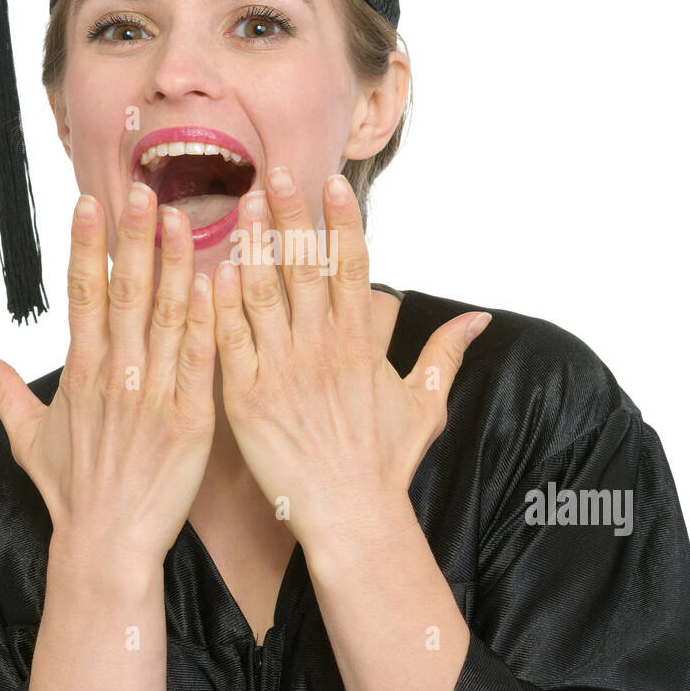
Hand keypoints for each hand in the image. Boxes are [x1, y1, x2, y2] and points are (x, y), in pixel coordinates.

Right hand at [0, 183, 216, 570]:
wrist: (107, 545)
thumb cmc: (72, 491)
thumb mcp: (27, 436)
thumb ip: (0, 386)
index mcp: (81, 371)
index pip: (80, 294)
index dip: (85, 245)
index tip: (89, 200)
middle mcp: (116, 375)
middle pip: (124, 293)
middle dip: (133, 237)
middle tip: (142, 188)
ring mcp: (155, 394)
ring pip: (167, 316)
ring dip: (174, 263)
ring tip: (181, 216)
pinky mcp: (191, 418)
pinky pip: (201, 360)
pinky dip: (209, 320)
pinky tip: (218, 280)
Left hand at [211, 168, 490, 550]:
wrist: (351, 517)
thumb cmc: (386, 464)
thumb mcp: (426, 405)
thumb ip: (446, 354)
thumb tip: (479, 318)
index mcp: (361, 343)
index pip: (352, 266)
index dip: (342, 220)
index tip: (332, 181)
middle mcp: (322, 347)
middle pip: (305, 266)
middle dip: (291, 216)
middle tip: (276, 173)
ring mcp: (282, 369)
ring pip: (263, 292)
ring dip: (253, 244)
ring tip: (244, 204)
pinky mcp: (247, 397)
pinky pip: (230, 339)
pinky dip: (219, 302)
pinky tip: (210, 267)